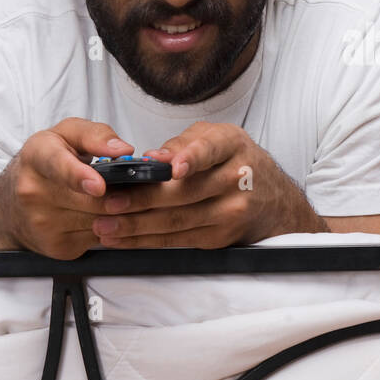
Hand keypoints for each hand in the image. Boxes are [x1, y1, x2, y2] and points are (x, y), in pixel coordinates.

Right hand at [0, 117, 137, 260]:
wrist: (12, 204)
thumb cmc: (46, 163)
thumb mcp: (66, 135)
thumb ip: (96, 135)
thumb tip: (123, 149)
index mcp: (37, 155)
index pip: (57, 165)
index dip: (79, 176)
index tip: (98, 186)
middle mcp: (33, 191)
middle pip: (91, 200)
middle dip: (120, 194)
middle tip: (134, 185)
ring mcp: (42, 223)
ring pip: (100, 220)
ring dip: (119, 211)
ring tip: (118, 197)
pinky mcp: (57, 246)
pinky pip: (100, 238)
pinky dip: (111, 228)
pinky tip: (103, 215)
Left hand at [91, 121, 327, 249]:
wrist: (274, 201)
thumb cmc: (237, 162)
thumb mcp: (219, 138)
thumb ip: (185, 141)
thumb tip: (153, 157)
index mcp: (232, 145)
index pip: (210, 149)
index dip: (190, 157)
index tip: (171, 166)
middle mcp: (236, 178)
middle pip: (184, 193)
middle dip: (141, 200)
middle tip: (108, 202)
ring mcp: (231, 212)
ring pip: (177, 222)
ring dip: (136, 226)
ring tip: (105, 226)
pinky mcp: (220, 237)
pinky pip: (179, 241)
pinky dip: (148, 242)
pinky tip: (124, 239)